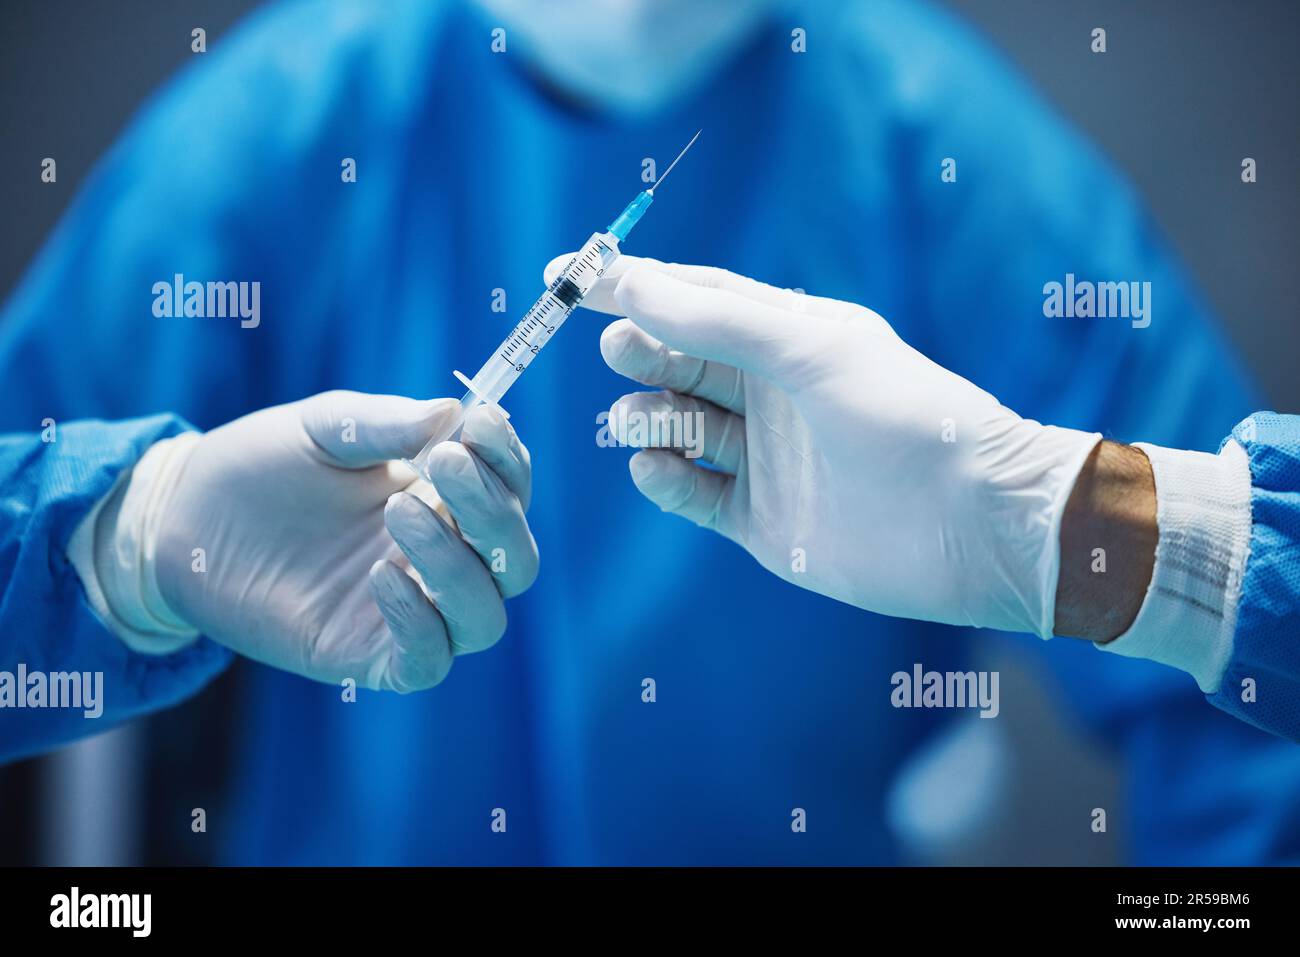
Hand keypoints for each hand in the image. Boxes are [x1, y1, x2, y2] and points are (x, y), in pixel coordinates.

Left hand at [150, 391, 537, 689]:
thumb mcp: (322, 428)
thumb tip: (453, 412)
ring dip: (459, 567)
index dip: (509, 459)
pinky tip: (381, 576)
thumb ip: (385, 424)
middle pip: (514, 560)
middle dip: (493, 513)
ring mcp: (410, 612)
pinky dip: (420, 622)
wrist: (179, 521)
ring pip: (484, 616)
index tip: (481, 420)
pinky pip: (428, 661)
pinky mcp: (369, 657)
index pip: (510, 491)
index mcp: (444, 501)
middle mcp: (440, 560)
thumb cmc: (261, 466)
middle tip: (443, 462)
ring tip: (398, 512)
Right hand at [554, 255, 1098, 636]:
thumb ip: (717, 320)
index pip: (694, 297)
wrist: (970, 525)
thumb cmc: (906, 417)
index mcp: (789, 337)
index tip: (564, 275)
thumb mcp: (810, 351)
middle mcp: (771, 392)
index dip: (631, 283)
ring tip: (642, 422)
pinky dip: (664, 478)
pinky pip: (690, 491)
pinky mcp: (758, 517)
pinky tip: (657, 469)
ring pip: (676, 425)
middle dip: (640, 352)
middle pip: (677, 360)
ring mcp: (763, 457)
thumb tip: (628, 280)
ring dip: (646, 416)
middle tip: (618, 351)